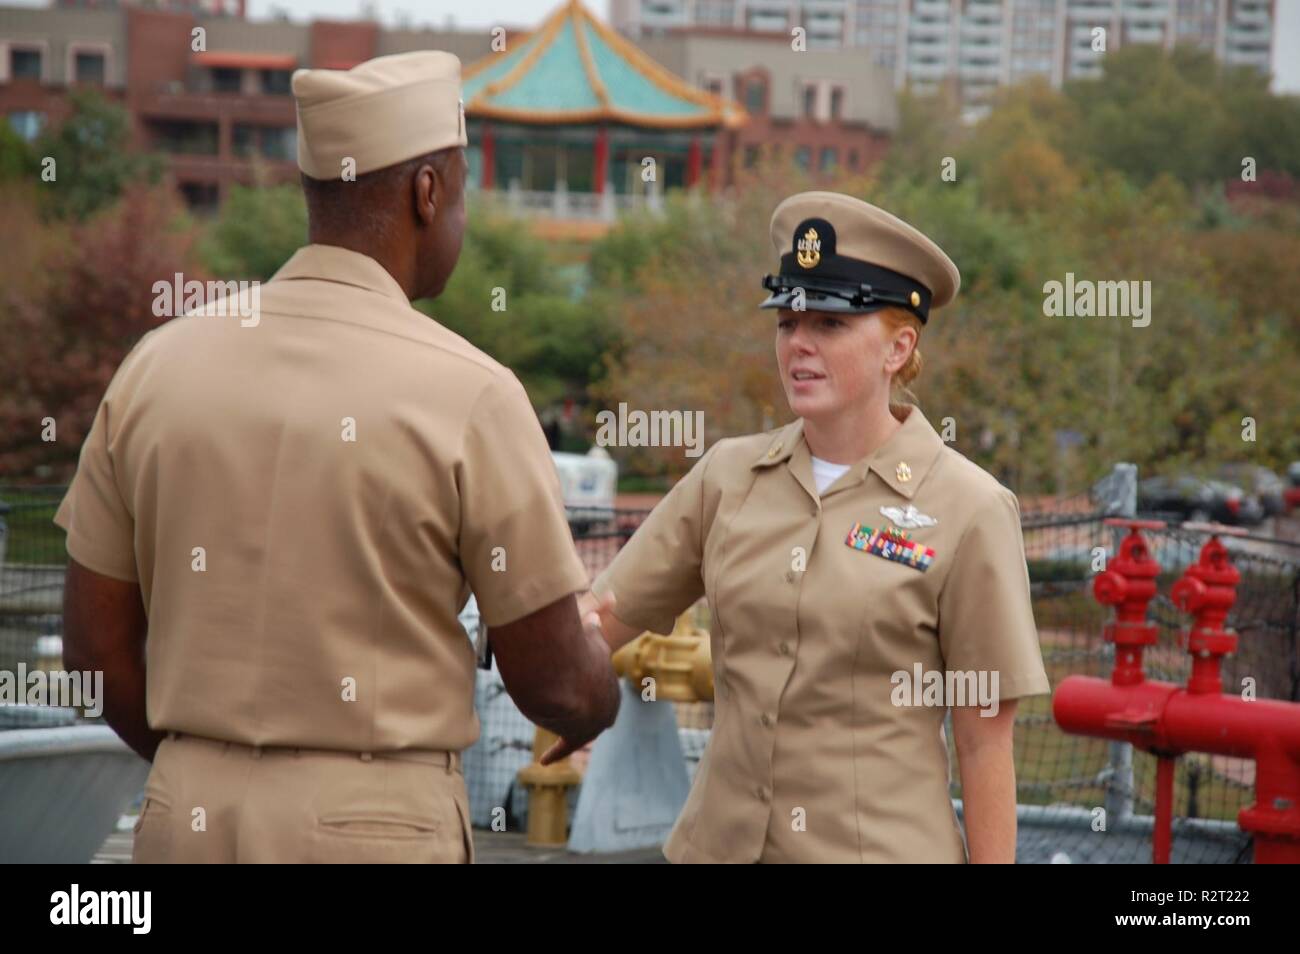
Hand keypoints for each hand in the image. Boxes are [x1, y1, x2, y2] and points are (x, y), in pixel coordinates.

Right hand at [538, 591, 619, 765]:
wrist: (565, 676)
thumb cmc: (575, 649)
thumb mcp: (590, 631)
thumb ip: (600, 616)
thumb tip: (614, 596)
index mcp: (609, 683)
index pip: (600, 690)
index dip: (588, 687)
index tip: (580, 688)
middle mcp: (607, 707)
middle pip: (590, 713)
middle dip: (579, 714)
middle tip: (566, 714)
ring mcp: (593, 723)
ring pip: (575, 727)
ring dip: (564, 728)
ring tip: (551, 729)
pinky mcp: (575, 735)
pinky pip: (564, 747)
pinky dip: (555, 753)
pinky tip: (544, 761)